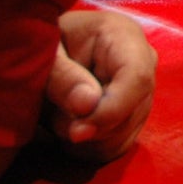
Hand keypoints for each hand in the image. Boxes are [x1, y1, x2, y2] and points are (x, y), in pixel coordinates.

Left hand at [44, 9, 156, 162]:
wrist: (41, 51)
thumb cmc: (40, 45)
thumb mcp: (44, 55)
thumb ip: (62, 77)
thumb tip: (88, 106)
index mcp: (123, 36)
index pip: (137, 78)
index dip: (111, 110)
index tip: (76, 131)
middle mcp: (142, 61)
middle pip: (133, 111)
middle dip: (91, 127)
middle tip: (53, 118)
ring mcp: (141, 88)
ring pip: (125, 133)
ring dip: (86, 139)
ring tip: (57, 118)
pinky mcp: (133, 112)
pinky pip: (118, 145)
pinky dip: (89, 147)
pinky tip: (68, 129)